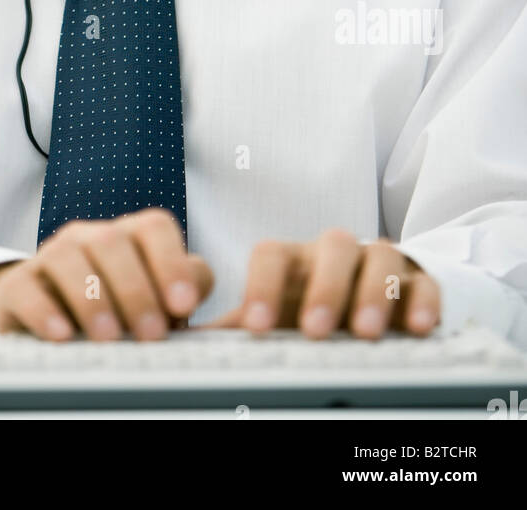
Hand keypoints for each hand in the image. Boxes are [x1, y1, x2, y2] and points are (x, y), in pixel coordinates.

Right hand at [0, 208, 213, 340]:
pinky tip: (62, 335)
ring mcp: (50, 257)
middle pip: (112, 241)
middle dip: (135, 289)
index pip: (154, 227)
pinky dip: (44, 310)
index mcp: (129, 238)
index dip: (171, 262)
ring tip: (109, 338)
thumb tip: (195, 292)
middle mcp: (89, 239)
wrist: (47, 326)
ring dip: (92, 297)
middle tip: (151, 335)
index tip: (185, 305)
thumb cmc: (116, 315)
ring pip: (68, 257)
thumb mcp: (154, 305)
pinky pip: (25, 287)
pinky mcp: (16, 286)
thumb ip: (182, 295)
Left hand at [205, 229, 440, 338]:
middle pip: (333, 246)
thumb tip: (173, 350)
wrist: (359, 300)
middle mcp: (334, 255)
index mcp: (292, 261)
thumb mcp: (269, 320)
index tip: (255, 328)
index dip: (261, 286)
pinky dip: (422, 300)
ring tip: (366, 333)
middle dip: (325, 287)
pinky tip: (419, 327)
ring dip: (373, 292)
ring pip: (380, 254)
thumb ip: (227, 334)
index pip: (272, 253)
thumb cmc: (301, 310)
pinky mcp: (417, 282)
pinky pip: (425, 281)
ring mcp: (377, 264)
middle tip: (315, 330)